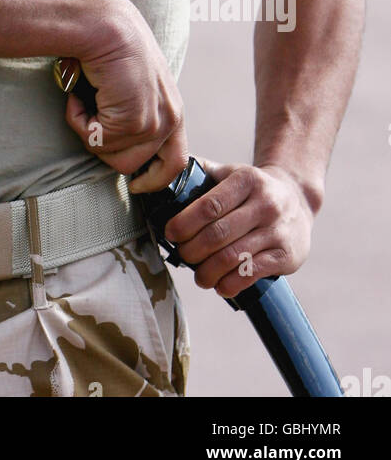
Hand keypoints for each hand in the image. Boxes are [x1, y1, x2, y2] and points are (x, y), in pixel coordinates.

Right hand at [61, 0, 187, 191]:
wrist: (104, 24)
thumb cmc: (110, 46)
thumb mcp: (133, 85)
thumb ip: (135, 111)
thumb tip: (113, 140)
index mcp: (173, 110)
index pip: (176, 162)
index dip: (154, 180)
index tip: (136, 186)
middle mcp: (171, 118)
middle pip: (134, 166)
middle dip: (105, 150)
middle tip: (88, 122)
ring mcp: (155, 122)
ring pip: (110, 155)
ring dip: (88, 130)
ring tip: (84, 98)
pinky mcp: (135, 122)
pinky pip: (94, 140)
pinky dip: (77, 118)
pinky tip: (79, 93)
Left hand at [162, 158, 315, 297]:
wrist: (298, 200)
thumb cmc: (252, 189)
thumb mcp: (231, 173)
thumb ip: (200, 174)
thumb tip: (162, 178)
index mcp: (246, 180)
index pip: (210, 205)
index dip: (185, 223)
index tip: (170, 233)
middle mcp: (265, 204)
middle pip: (218, 234)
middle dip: (192, 250)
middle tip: (182, 256)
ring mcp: (277, 231)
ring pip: (233, 257)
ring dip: (208, 272)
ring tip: (199, 276)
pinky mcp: (287, 255)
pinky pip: (252, 273)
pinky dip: (231, 284)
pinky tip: (220, 286)